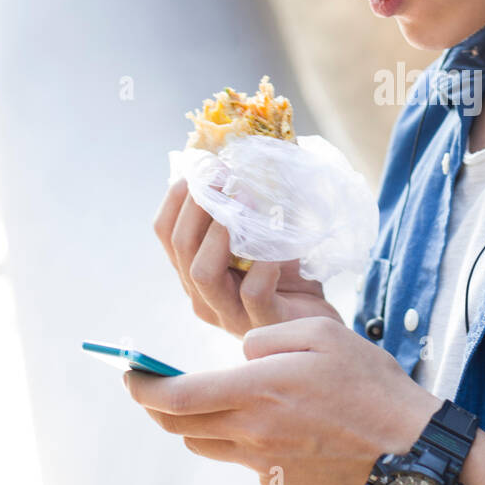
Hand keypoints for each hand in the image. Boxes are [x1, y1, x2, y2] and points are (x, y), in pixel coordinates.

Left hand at [123, 315, 441, 484]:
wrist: (407, 445)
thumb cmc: (369, 384)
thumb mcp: (320, 332)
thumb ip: (267, 336)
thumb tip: (241, 352)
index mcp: (257, 390)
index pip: (176, 396)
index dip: (142, 385)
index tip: (130, 372)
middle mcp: (252, 431)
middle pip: (178, 425)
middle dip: (154, 403)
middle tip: (150, 383)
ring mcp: (263, 461)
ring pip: (203, 443)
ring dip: (190, 422)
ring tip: (203, 399)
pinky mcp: (278, 480)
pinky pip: (239, 457)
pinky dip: (235, 437)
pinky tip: (263, 419)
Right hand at [153, 178, 341, 338]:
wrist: (319, 320)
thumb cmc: (288, 278)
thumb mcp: (260, 239)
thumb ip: (244, 212)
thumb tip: (238, 161)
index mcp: (194, 271)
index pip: (165, 232)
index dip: (176, 197)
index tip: (201, 167)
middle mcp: (203, 295)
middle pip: (179, 246)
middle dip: (198, 204)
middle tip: (223, 175)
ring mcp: (229, 314)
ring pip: (203, 273)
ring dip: (220, 231)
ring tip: (243, 203)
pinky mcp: (263, 324)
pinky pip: (252, 293)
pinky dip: (263, 265)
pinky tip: (278, 249)